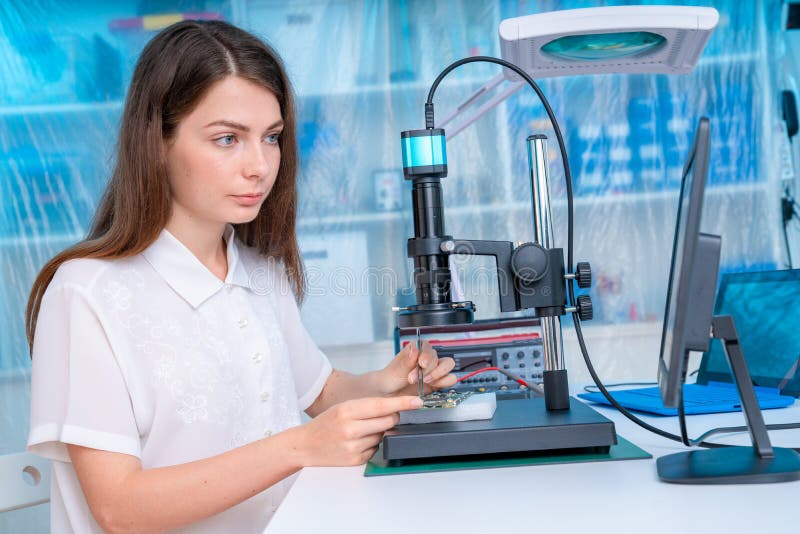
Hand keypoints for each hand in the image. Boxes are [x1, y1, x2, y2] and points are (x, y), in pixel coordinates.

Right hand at [288, 396, 421, 465]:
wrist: (305, 445)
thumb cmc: (325, 423)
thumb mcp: (343, 407)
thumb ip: (367, 407)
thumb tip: (395, 409)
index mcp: (347, 411)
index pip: (382, 405)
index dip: (402, 403)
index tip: (418, 402)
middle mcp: (350, 429)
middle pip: (388, 421)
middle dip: (391, 417)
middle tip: (380, 416)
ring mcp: (353, 447)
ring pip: (383, 435)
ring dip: (379, 432)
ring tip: (359, 431)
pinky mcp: (356, 460)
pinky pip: (376, 449)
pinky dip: (372, 444)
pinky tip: (357, 442)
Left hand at [375, 340, 456, 396]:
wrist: (389, 394)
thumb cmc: (390, 379)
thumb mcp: (395, 370)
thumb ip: (406, 361)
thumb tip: (415, 350)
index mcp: (415, 350)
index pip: (426, 346)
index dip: (426, 354)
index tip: (421, 363)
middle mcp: (426, 358)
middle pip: (436, 357)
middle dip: (426, 369)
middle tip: (413, 379)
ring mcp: (434, 369)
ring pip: (448, 365)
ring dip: (438, 374)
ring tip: (425, 382)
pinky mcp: (438, 381)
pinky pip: (450, 378)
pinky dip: (444, 382)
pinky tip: (433, 385)